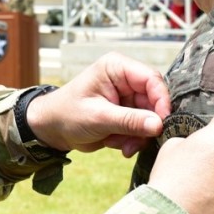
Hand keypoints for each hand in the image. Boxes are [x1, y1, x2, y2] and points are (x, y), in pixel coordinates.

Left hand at [25, 52, 169, 157]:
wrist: (51, 129)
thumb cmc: (66, 114)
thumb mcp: (98, 118)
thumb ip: (129, 121)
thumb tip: (158, 124)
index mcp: (117, 68)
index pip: (151, 79)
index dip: (161, 100)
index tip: (162, 122)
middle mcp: (125, 79)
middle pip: (154, 100)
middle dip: (146, 124)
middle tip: (136, 142)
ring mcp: (127, 97)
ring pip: (150, 117)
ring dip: (138, 135)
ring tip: (121, 145)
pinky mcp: (126, 113)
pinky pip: (141, 127)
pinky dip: (133, 139)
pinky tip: (118, 145)